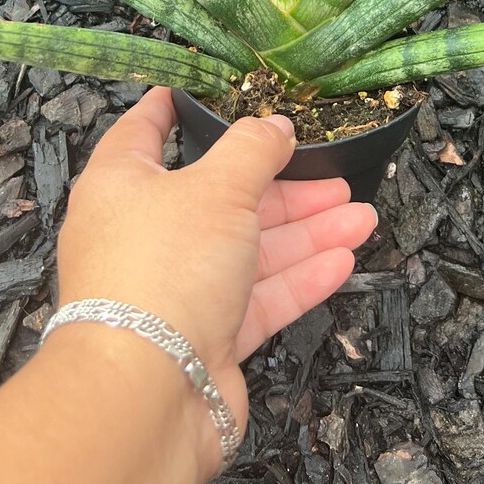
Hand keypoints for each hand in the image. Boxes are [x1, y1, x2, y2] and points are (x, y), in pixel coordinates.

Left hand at [54, 88, 376, 474]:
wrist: (146, 393)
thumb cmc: (162, 271)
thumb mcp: (216, 187)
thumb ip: (252, 150)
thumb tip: (274, 125)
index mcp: (122, 185)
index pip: (145, 132)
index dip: (175, 109)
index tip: (200, 90)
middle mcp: (145, 234)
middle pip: (220, 195)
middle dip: (282, 185)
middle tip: (334, 173)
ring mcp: (175, 287)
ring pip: (248, 249)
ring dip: (306, 231)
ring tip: (361, 216)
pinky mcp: (205, 335)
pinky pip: (258, 297)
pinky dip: (300, 278)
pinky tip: (343, 259)